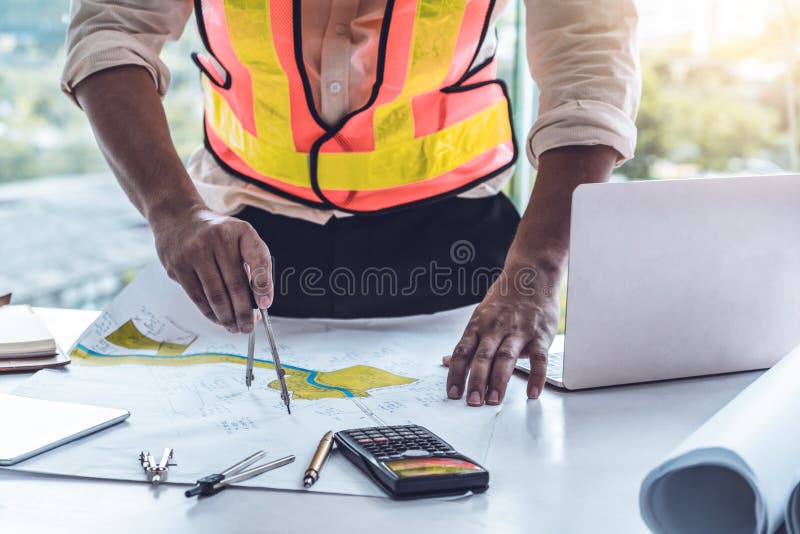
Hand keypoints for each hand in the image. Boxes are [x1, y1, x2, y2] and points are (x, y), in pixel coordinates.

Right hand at [152, 207, 272, 332]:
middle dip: (244, 311)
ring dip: (227, 317)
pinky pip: (198, 297)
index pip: (257, 259)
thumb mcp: (241, 238)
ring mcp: (195, 251)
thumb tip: (260, 303)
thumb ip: (254, 265)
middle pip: (235, 284)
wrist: (178, 218)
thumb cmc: (217, 234)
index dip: (263, 285)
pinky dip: (210, 312)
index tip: (265, 305)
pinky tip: (219, 318)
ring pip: (215, 295)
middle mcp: (218, 238)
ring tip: (235, 327)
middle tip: (249, 326)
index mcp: (240, 230)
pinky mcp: (178, 265)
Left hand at [444, 263, 560, 405]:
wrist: (531, 276)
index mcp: (478, 326)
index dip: (456, 373)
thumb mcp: (480, 317)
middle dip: (476, 381)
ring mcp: (518, 331)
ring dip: (499, 380)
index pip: (463, 352)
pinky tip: (532, 393)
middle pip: (482, 357)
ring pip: (506, 357)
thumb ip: (468, 343)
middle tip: (473, 402)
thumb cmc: (504, 301)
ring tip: (494, 400)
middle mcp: (496, 329)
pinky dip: (536, 377)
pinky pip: (539, 358)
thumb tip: (446, 361)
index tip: (452, 393)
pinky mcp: (540, 335)